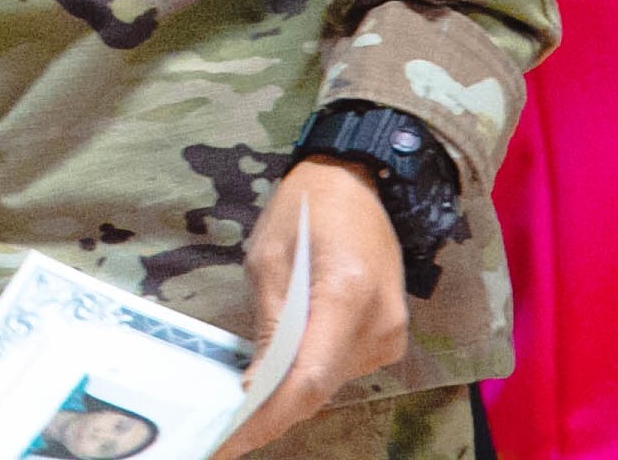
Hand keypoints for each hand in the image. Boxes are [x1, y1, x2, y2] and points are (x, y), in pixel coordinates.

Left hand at [212, 160, 409, 456]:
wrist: (360, 184)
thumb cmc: (305, 209)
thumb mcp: (269, 258)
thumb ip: (269, 324)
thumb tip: (255, 386)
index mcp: (346, 295)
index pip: (309, 377)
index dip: (271, 414)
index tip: (233, 437)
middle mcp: (379, 325)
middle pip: (320, 387)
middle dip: (272, 413)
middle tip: (226, 433)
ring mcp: (391, 335)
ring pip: (330, 382)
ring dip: (288, 396)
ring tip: (241, 412)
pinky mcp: (389, 338)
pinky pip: (341, 368)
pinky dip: (307, 377)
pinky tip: (276, 380)